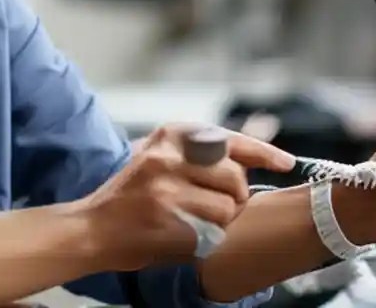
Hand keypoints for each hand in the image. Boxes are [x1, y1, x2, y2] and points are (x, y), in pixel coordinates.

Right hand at [82, 123, 294, 271]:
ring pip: (228, 208)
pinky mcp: (171, 221)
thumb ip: (198, 154)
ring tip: (194, 221)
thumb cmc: (130, 196)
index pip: (229, 139)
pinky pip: (213, 233)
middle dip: (235, 197)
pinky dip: (205, 239)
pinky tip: (182, 235)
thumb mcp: (159, 158)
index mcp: (170, 136)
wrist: (91, 229)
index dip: (263, 151)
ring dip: (220, 221)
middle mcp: (170, 156)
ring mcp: (169, 189)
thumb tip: (250, 160)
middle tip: (214, 206)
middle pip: (236, 178)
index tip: (284, 162)